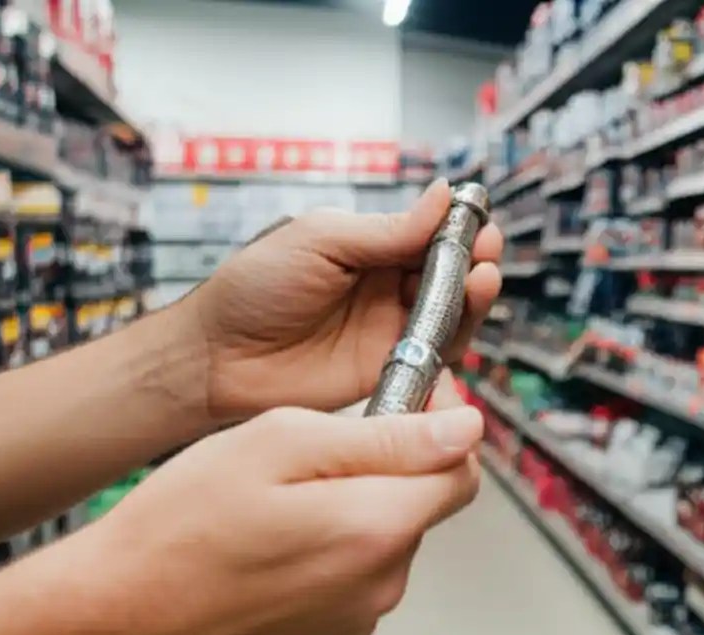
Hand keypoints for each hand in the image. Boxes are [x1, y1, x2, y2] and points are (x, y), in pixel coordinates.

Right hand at [25, 377, 482, 634]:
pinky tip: (264, 553)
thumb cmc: (172, 534)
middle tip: (309, 454)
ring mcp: (351, 626)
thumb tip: (460, 428)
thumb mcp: (275, 443)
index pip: (462, 470)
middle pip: (418, 507)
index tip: (419, 402)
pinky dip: (322, 561)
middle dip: (385, 470)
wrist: (106, 626)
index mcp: (375, 527)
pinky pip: (346, 587)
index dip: (446, 426)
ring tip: (270, 510)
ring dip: (348, 516)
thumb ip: (384, 435)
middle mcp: (377, 586)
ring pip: (379, 546)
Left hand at [177, 179, 503, 423]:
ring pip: (450, 312)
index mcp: (369, 247)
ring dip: (473, 294)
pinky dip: (459, 336)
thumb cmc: (254, 288)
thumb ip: (387, 230)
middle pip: (448, 272)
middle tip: (486, 251)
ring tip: (482, 279)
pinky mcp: (390, 369)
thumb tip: (443, 195)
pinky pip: (436, 355)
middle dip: (474, 259)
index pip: (428, 232)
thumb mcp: (322, 241)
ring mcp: (390, 329)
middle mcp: (387, 287)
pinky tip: (465, 314)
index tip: (478, 217)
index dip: (458, 226)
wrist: (216, 356)